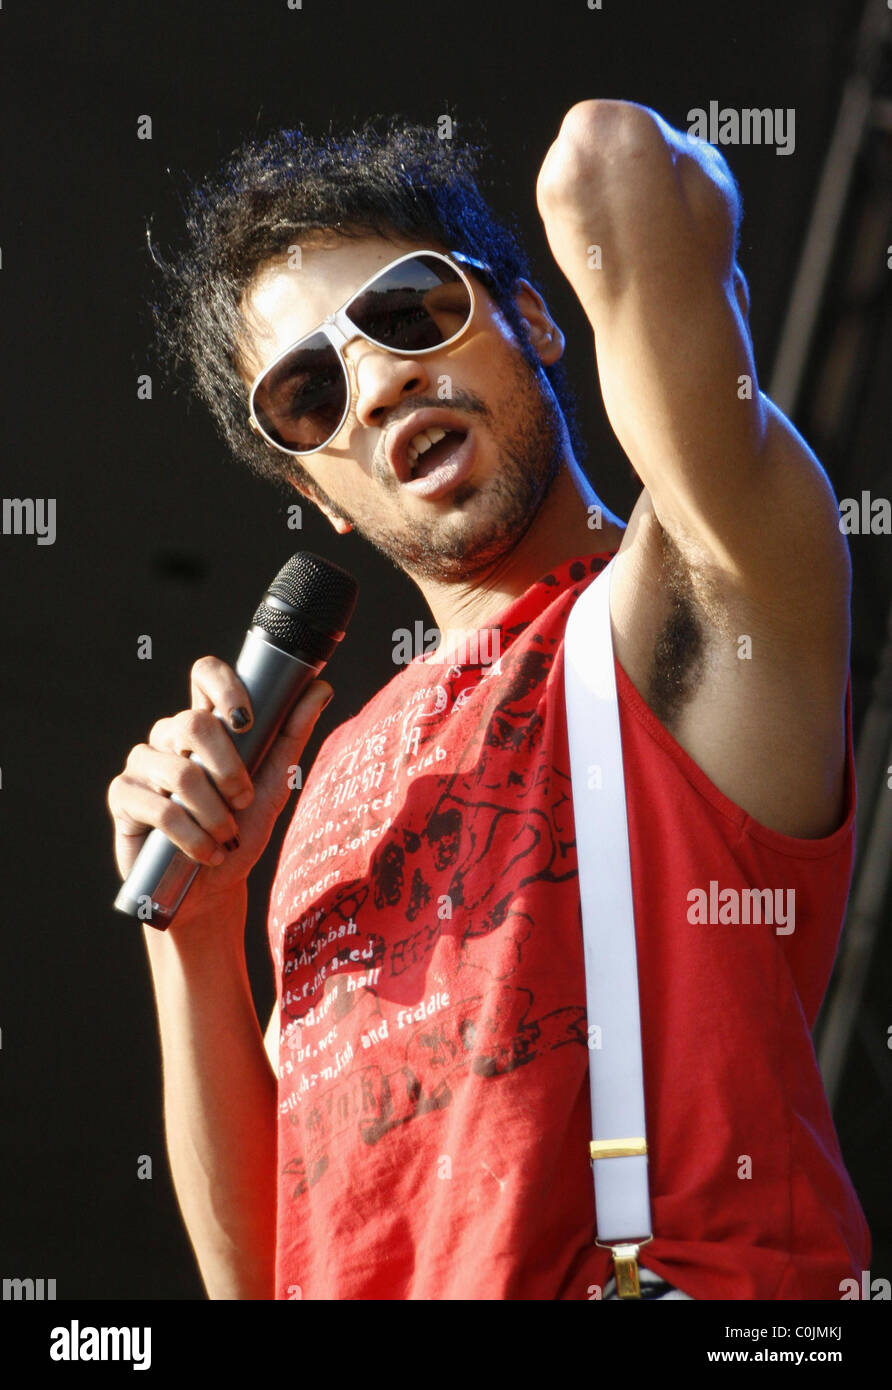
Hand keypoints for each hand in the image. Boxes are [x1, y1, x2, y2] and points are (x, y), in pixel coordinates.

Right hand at [107, 655, 331, 922]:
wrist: (213, 888)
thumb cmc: (242, 830)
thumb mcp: (274, 783)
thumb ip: (292, 734)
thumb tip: (321, 688)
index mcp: (206, 724)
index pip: (205, 674)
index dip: (224, 685)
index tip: (247, 720)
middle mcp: (169, 735)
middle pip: (193, 723)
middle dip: (229, 769)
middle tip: (244, 800)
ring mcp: (142, 763)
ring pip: (180, 772)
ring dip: (214, 813)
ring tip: (226, 835)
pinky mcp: (123, 796)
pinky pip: (159, 808)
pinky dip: (192, 836)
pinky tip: (206, 853)